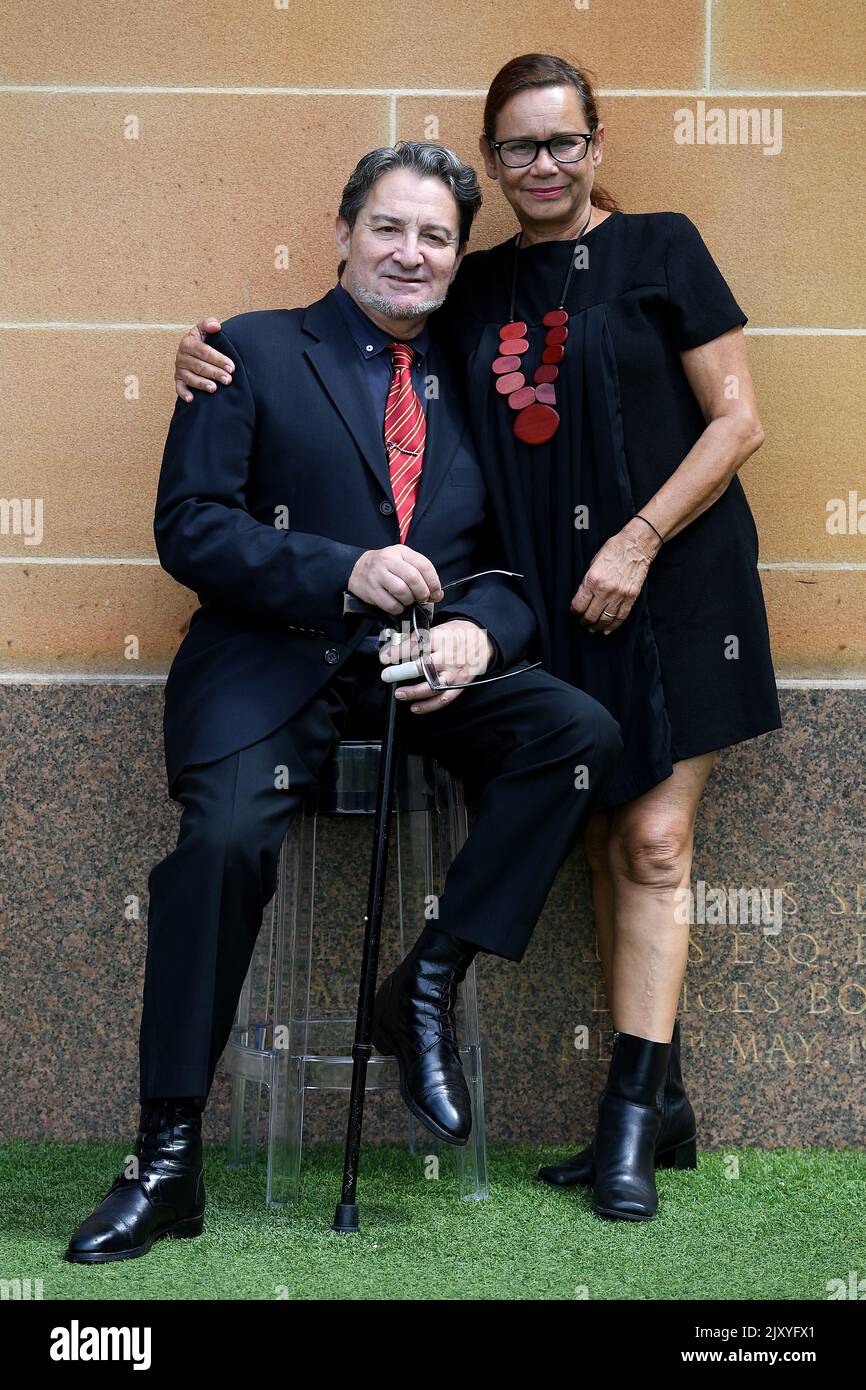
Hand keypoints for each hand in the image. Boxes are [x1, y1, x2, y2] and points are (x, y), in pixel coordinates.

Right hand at [174, 317, 233, 401]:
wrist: (191, 350)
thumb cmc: (201, 341)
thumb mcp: (203, 330)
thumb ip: (209, 324)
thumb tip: (216, 326)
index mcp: (188, 342)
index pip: (204, 352)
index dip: (218, 359)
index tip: (231, 366)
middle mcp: (181, 356)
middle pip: (199, 366)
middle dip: (214, 373)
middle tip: (228, 379)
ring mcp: (179, 369)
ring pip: (191, 378)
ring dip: (202, 384)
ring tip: (214, 388)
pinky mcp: (178, 380)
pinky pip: (179, 388)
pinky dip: (184, 393)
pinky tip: (192, 399)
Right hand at [348, 545, 443, 614]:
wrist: (356, 568)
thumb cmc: (385, 567)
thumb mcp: (402, 561)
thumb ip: (420, 575)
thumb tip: (437, 594)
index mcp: (401, 551)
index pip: (424, 565)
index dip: (434, 582)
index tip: (436, 593)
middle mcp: (389, 560)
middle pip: (413, 578)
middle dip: (422, 593)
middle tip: (422, 598)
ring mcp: (378, 575)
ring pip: (402, 591)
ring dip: (409, 600)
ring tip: (407, 600)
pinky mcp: (371, 589)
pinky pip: (390, 604)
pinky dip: (398, 608)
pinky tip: (397, 605)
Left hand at [379, 619, 493, 713]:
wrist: (483, 641)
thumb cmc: (457, 634)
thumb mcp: (438, 628)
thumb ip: (417, 638)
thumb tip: (394, 646)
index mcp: (440, 638)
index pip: (415, 645)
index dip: (397, 652)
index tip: (384, 657)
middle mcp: (447, 656)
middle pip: (423, 666)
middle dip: (402, 672)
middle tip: (387, 676)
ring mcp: (453, 673)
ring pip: (433, 685)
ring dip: (414, 692)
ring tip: (399, 694)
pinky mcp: (459, 685)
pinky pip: (443, 699)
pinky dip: (429, 706)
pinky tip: (415, 707)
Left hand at [571, 518, 660, 633]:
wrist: (635, 545)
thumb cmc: (613, 550)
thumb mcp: (593, 564)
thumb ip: (588, 582)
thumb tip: (583, 597)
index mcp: (592, 580)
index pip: (579, 605)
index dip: (575, 611)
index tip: (575, 611)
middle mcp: (605, 590)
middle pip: (591, 615)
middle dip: (585, 621)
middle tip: (583, 622)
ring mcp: (619, 595)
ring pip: (605, 619)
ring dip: (598, 626)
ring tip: (594, 628)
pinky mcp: (631, 597)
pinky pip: (621, 617)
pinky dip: (613, 626)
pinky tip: (607, 630)